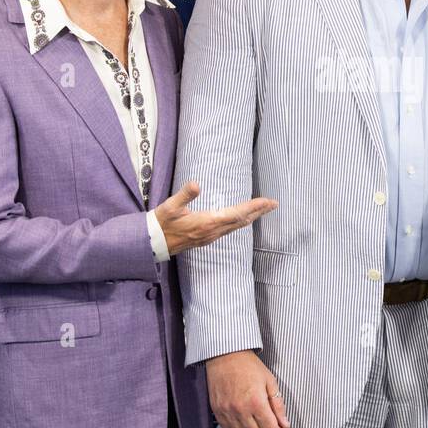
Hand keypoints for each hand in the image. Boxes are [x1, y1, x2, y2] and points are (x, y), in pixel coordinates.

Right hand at [155, 181, 276, 256]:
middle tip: (274, 204)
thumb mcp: (170, 206)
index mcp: (206, 222)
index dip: (253, 207)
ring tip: (263, 209)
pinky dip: (241, 222)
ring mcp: (210, 237)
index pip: (236, 214)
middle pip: (241, 221)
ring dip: (251, 217)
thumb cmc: (161, 222)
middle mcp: (212, 232)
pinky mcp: (207, 238)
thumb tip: (197, 184)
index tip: (267, 201)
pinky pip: (230, 230)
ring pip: (237, 227)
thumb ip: (185, 194)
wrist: (153, 243)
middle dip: (258, 212)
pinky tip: (244, 218)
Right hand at [205, 349, 289, 427]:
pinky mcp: (217, 411)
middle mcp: (241, 410)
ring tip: (255, 420)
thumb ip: (278, 405)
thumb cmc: (248, 366)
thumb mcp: (270, 381)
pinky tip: (242, 418)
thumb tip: (285, 424)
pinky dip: (236, 427)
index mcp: (256, 402)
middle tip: (269, 425)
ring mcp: (227, 412)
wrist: (226, 356)